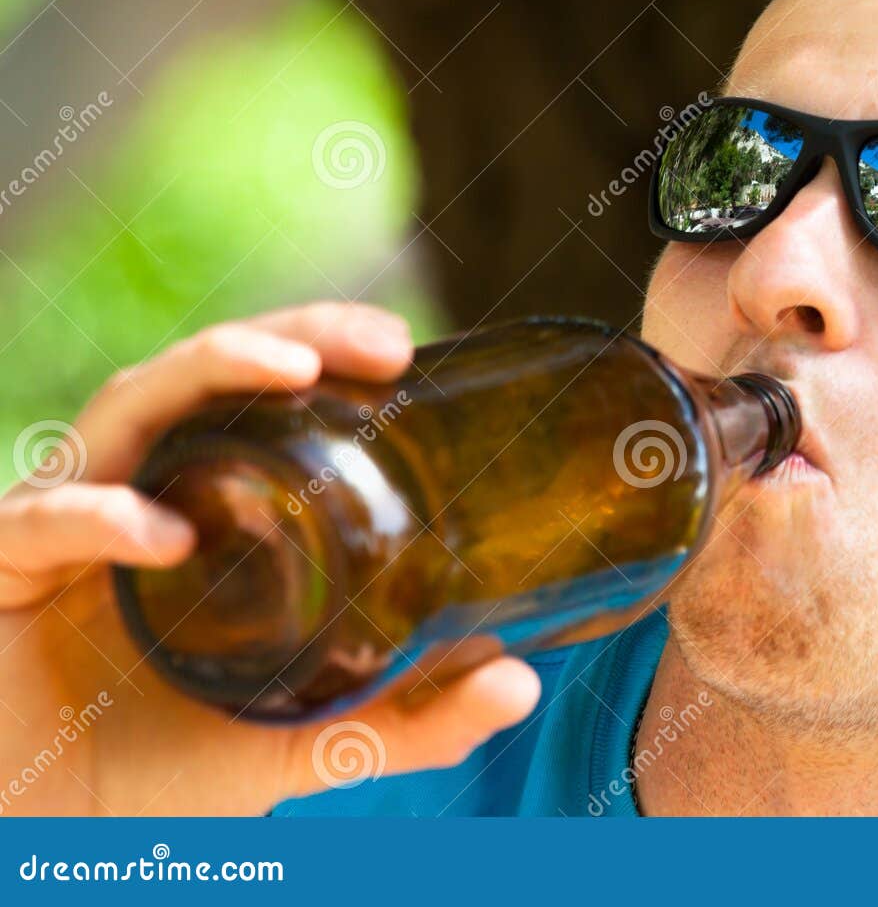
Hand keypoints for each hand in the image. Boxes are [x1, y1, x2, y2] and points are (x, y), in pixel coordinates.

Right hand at [0, 303, 540, 815]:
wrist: (59, 848)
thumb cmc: (168, 776)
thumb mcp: (310, 742)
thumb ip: (410, 718)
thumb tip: (522, 685)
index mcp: (203, 510)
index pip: (260, 398)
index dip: (324, 350)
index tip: (406, 350)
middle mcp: (136, 497)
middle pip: (205, 377)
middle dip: (289, 333)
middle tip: (381, 341)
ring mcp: (65, 531)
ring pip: (124, 409)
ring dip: (207, 372)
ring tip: (291, 370)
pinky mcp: (1, 579)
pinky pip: (39, 525)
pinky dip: (99, 516)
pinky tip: (164, 532)